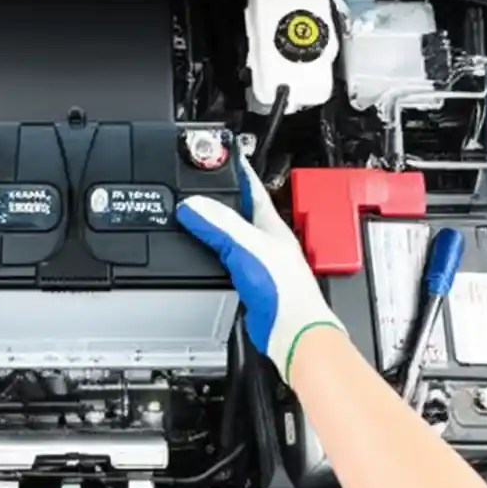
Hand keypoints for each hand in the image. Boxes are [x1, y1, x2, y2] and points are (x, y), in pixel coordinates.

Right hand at [176, 158, 343, 379]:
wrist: (293, 332)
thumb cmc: (285, 291)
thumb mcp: (247, 248)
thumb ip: (220, 225)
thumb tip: (193, 204)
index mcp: (271, 225)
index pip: (252, 188)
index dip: (236, 171)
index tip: (222, 155)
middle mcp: (267, 240)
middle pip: (240, 211)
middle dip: (222, 197)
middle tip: (202, 183)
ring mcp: (259, 261)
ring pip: (233, 235)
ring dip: (216, 225)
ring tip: (198, 214)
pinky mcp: (250, 282)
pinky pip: (228, 259)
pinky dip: (214, 252)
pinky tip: (206, 255)